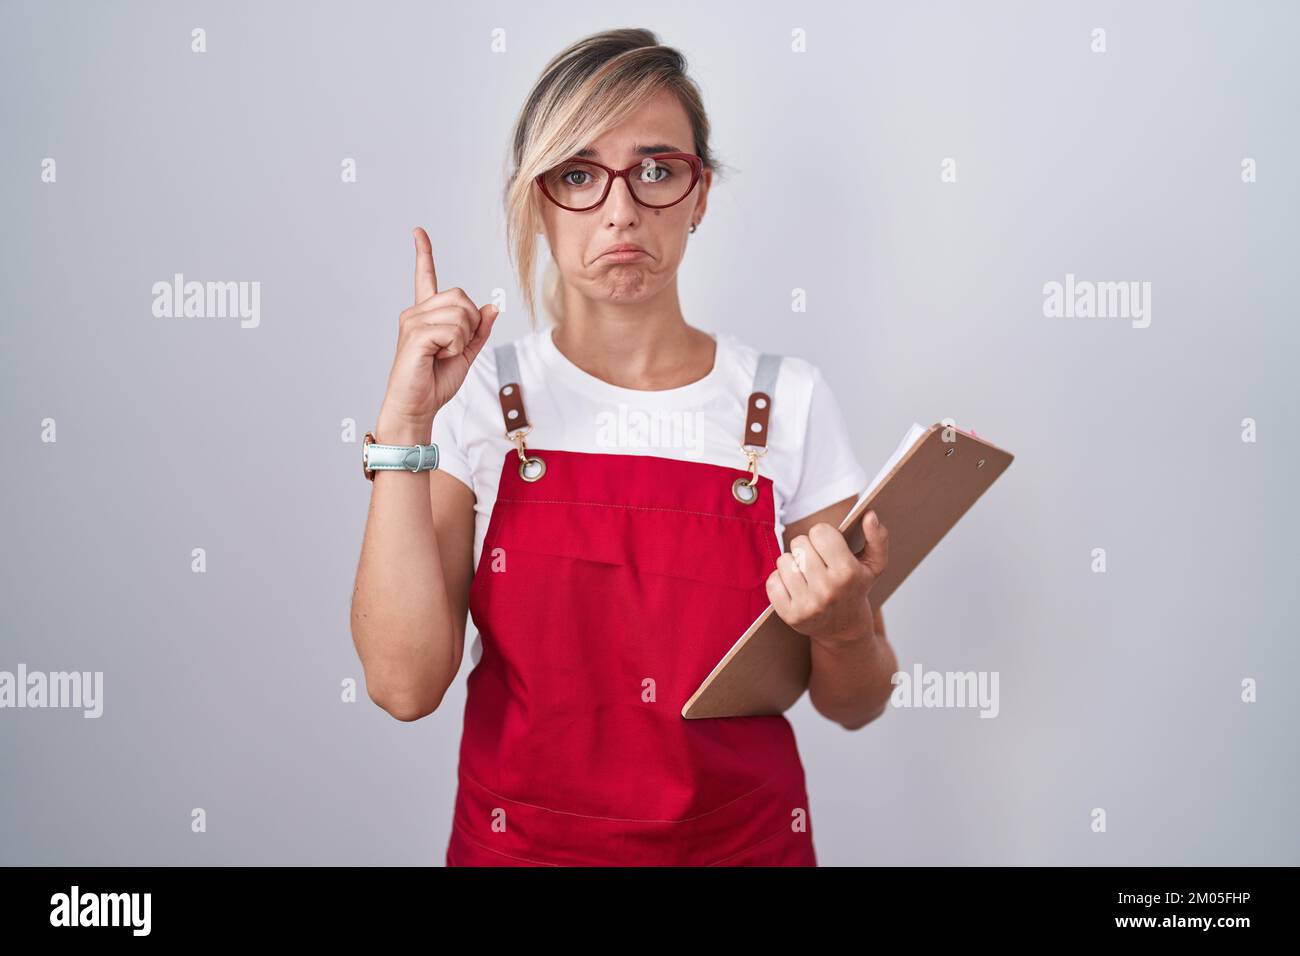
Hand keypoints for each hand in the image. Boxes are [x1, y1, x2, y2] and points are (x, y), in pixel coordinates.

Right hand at [377, 226, 498, 433]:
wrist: (417, 407)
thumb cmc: (435, 382)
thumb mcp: (465, 354)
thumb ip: (479, 330)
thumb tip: (493, 306)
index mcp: (426, 315)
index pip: (425, 276)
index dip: (424, 253)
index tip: (419, 231)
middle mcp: (416, 313)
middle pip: (461, 296)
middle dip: (471, 323)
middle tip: (455, 347)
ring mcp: (413, 322)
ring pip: (460, 313)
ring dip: (463, 338)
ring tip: (444, 355)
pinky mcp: (415, 335)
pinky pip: (452, 330)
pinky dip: (455, 347)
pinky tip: (439, 357)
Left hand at [766, 510, 889, 648]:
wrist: (844, 629)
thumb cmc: (856, 588)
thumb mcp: (874, 565)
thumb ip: (877, 537)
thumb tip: (870, 515)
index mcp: (848, 573)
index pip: (819, 531)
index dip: (823, 536)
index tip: (829, 547)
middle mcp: (827, 590)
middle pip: (799, 543)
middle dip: (806, 548)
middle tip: (817, 562)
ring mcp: (807, 605)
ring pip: (783, 560)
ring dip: (792, 564)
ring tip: (806, 574)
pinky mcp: (790, 615)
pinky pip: (772, 582)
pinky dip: (780, 581)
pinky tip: (794, 587)